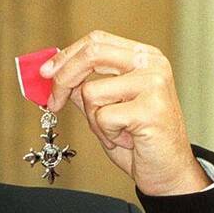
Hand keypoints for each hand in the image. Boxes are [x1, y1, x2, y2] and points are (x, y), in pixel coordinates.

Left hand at [39, 31, 210, 194]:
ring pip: (92, 92)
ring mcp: (153, 84)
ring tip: (116, 131)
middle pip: (92, 54)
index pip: (97, 40)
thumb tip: (52, 75)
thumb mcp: (105, 109)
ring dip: (94, 120)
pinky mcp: (150, 108)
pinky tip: (128, 139)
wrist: (169, 171)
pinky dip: (107, 135)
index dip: (66, 56)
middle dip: (63, 79)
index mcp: (143, 57)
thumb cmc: (138, 141)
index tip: (45, 74)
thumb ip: (84, 89)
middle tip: (54, 103)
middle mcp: (151, 64)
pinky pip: (103, 117)